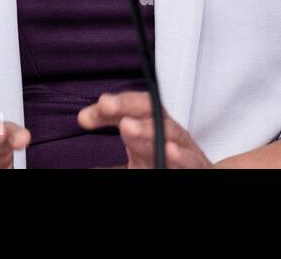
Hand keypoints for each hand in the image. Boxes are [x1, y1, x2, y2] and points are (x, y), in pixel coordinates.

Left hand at [77, 91, 212, 168]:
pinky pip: (191, 160)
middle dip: (128, 104)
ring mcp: (183, 149)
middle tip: (106, 104)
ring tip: (127, 126)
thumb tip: (83, 156)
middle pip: (150, 110)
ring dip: (149, 128)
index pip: (128, 111)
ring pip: (170, 132)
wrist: (186, 175)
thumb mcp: (134, 160)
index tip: (86, 117)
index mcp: (148, 132)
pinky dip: (182, 156)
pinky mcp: (197, 166)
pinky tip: (170, 150)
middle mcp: (167, 136)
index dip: (108, 111)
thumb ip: (109, 160)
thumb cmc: (161, 166)